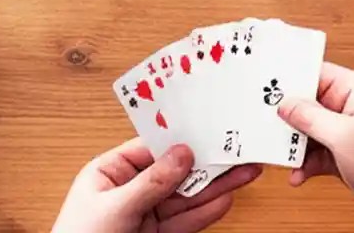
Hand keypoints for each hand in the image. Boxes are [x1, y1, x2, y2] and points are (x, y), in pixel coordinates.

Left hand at [52, 140, 260, 232]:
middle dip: (208, 164)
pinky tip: (225, 199)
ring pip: (186, 197)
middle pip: (176, 172)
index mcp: (110, 172)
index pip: (152, 148)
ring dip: (215, 187)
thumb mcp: (114, 207)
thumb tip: (181, 154)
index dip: (182, 140)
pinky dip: (206, 212)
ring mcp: (145, 215)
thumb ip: (150, 182)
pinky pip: (185, 221)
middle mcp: (130, 190)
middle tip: (238, 153)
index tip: (210, 132)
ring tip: (244, 173)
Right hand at [277, 62, 353, 232]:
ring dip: (297, 145)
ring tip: (287, 157)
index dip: (293, 81)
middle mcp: (353, 105)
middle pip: (310, 102)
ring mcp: (349, 129)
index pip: (318, 72)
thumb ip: (310, 117)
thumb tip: (286, 104)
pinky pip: (316, 149)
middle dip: (292, 118)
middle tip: (273, 128)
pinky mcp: (344, 150)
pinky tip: (299, 173)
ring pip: (310, 128)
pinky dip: (306, 162)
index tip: (270, 90)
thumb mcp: (342, 137)